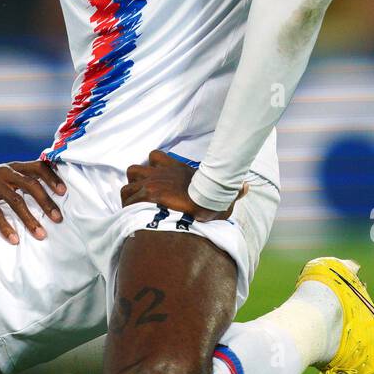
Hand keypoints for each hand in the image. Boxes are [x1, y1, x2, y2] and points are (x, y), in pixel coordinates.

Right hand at [0, 160, 65, 243]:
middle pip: (30, 184)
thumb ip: (24, 179)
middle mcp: (5, 171)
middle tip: (58, 219)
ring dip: (29, 219)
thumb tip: (52, 194)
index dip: (52, 178)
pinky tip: (14, 239)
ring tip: (40, 235)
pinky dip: (5, 227)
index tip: (64, 192)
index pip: (38, 167)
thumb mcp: (6, 175)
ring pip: (15, 200)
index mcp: (15, 166)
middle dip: (46, 203)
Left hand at [118, 149, 244, 221]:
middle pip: (134, 169)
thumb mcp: (223, 195)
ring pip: (127, 184)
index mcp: (175, 168)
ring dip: (129, 195)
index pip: (155, 156)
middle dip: (135, 182)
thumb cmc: (214, 199)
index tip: (157, 179)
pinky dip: (127, 207)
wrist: (205, 202)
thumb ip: (232, 191)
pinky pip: (127, 198)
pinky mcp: (146, 194)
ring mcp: (151, 182)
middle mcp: (159, 173)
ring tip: (135, 208)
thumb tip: (246, 187)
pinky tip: (133, 217)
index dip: (152, 165)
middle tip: (142, 195)